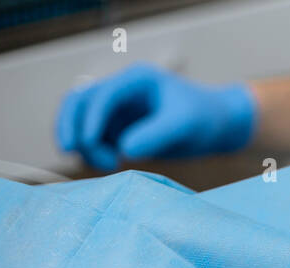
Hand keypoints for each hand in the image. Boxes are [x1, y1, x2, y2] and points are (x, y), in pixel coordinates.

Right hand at [56, 64, 256, 170]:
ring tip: (109, 165)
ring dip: (83, 143)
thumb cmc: (205, 118)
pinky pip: (93, 139)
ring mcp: (117, 110)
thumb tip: (125, 150)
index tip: (89, 142)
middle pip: (79, 101)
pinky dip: (93, 151)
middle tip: (73, 152)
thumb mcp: (186, 124)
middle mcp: (121, 92)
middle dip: (71, 125)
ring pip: (81, 121)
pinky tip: (112, 164)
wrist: (218, 125)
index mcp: (136, 80)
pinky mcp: (118, 129)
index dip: (91, 117)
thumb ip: (157, 135)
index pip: (102, 95)